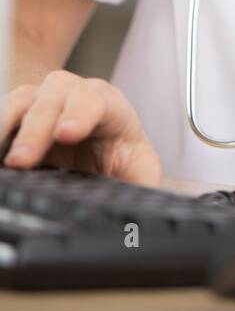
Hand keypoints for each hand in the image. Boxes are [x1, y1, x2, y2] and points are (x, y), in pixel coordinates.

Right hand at [1, 70, 162, 184]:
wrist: (90, 131)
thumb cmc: (115, 146)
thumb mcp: (137, 164)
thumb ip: (143, 184)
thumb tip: (143, 217)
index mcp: (107, 103)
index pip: (95, 101)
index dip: (80, 115)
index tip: (66, 135)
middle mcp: (71, 92)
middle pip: (52, 99)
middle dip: (36, 130)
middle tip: (21, 161)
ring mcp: (40, 98)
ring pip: (20, 102)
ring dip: (6, 127)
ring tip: (3, 160)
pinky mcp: (17, 110)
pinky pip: (2, 114)